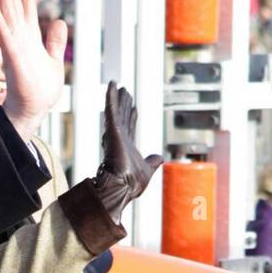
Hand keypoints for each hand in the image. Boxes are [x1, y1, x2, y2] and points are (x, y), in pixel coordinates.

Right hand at [0, 0, 66, 139]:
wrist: (31, 111)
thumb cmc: (39, 91)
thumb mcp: (54, 61)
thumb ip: (55, 42)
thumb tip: (60, 22)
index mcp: (30, 37)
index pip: (28, 5)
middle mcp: (20, 38)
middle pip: (15, 3)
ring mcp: (14, 45)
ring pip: (8, 12)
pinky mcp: (12, 56)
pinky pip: (4, 33)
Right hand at [93, 82, 163, 220]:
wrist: (122, 188)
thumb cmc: (132, 184)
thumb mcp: (148, 170)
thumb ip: (153, 162)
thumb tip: (160, 157)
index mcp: (127, 147)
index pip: (129, 127)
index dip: (131, 116)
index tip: (132, 106)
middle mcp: (120, 139)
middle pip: (122, 116)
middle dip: (123, 104)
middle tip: (124, 91)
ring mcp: (115, 134)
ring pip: (116, 111)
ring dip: (116, 97)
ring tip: (117, 85)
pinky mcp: (113, 130)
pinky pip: (111, 110)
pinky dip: (111, 97)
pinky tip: (112, 85)